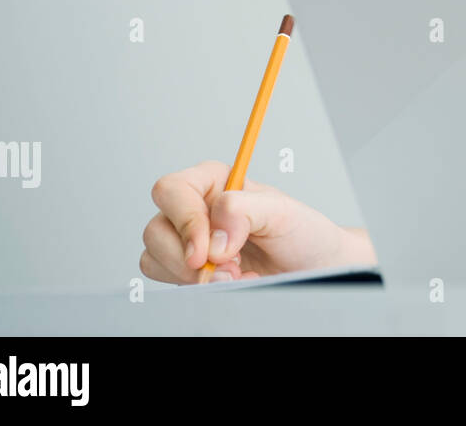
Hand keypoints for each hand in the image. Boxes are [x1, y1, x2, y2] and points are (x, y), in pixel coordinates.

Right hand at [140, 160, 376, 283]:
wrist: (311, 266)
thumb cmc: (301, 232)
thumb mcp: (283, 212)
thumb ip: (245, 211)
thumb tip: (214, 237)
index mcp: (215, 180)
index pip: (172, 190)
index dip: (185, 222)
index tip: (209, 252)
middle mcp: (195, 205)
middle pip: (156, 228)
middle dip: (189, 258)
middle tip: (229, 268)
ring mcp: (186, 237)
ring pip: (154, 255)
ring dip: (193, 274)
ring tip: (236, 273)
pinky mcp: (185, 265)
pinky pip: (162, 276)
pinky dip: (193, 285)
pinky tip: (228, 280)